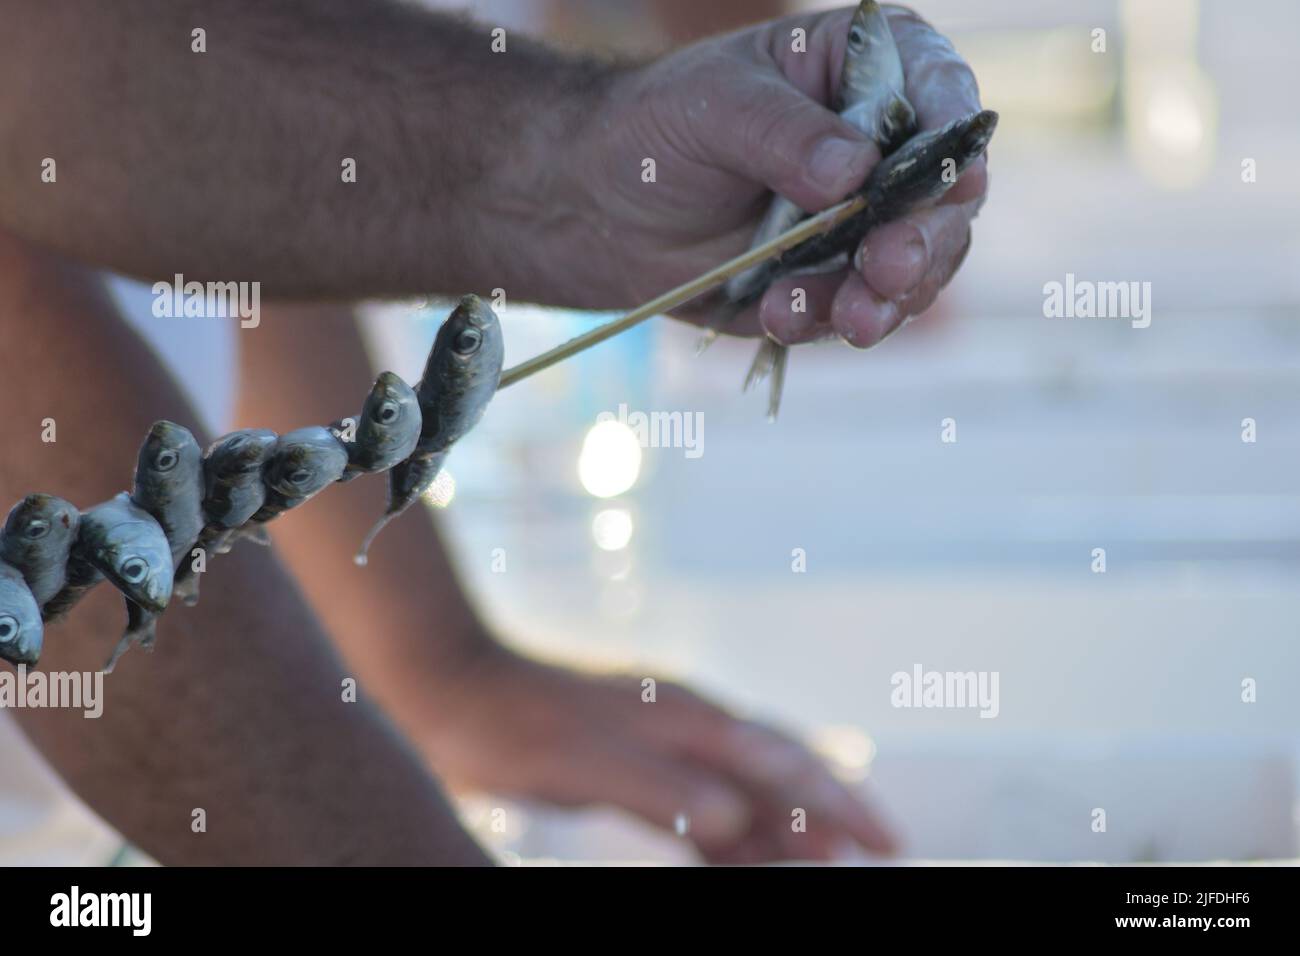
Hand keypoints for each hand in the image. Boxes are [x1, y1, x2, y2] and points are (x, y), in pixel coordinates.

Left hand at [424, 644, 895, 862]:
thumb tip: (739, 820)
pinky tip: (737, 864)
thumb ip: (668, 789)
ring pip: (744, 792)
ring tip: (818, 873)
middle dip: (829, 815)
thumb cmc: (517, 726)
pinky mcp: (634, 765)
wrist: (455, 690)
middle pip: (780, 772)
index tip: (888, 843)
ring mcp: (662, 742)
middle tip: (872, 860)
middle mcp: (688, 725)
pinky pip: (701, 808)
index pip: (788, 761)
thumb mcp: (590, 763)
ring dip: (782, 833)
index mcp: (690, 718)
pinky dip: (729, 840)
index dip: (841, 803)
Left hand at [555, 4, 986, 348]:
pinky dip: (829, 321)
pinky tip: (781, 316)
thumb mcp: (715, 108)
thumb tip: (855, 173)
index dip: (953, 135)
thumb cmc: (659, 130)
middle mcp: (887, 148)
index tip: (947, 177)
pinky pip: (859, 309)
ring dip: (887, 297)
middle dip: (922, 240)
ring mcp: (867, 222)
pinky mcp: (836, 283)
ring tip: (850, 321)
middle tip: (887, 270)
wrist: (602, 209)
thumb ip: (783, 135)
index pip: (940, 91)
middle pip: (946, 196)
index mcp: (871, 70)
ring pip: (916, 265)